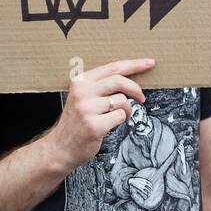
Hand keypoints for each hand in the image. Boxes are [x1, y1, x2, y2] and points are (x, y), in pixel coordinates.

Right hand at [45, 58, 154, 173]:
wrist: (61, 147)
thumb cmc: (77, 121)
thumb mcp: (83, 97)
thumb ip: (101, 85)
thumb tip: (131, 77)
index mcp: (80, 81)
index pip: (112, 67)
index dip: (134, 64)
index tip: (149, 63)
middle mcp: (82, 92)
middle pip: (119, 81)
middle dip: (136, 89)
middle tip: (142, 98)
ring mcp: (87, 109)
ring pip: (122, 101)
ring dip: (127, 109)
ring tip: (119, 116)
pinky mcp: (94, 125)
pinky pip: (120, 116)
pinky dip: (122, 120)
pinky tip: (111, 124)